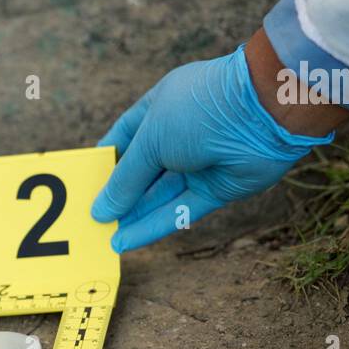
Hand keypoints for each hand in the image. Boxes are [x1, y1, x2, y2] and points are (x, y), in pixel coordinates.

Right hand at [90, 42, 334, 252]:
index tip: (84, 183)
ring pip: (159, 195)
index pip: (125, 135)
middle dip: (118, 193)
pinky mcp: (217, 188)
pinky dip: (154, 225)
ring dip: (132, 214)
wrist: (263, 111)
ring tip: (103, 235)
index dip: (106, 159)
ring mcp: (199, 162)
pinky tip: (126, 240)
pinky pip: (181, 210)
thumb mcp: (150, 141)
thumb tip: (100, 210)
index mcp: (161, 107)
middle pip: (142, 170)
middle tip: (90, 217)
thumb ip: (125, 179)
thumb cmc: (199, 110)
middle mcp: (179, 134)